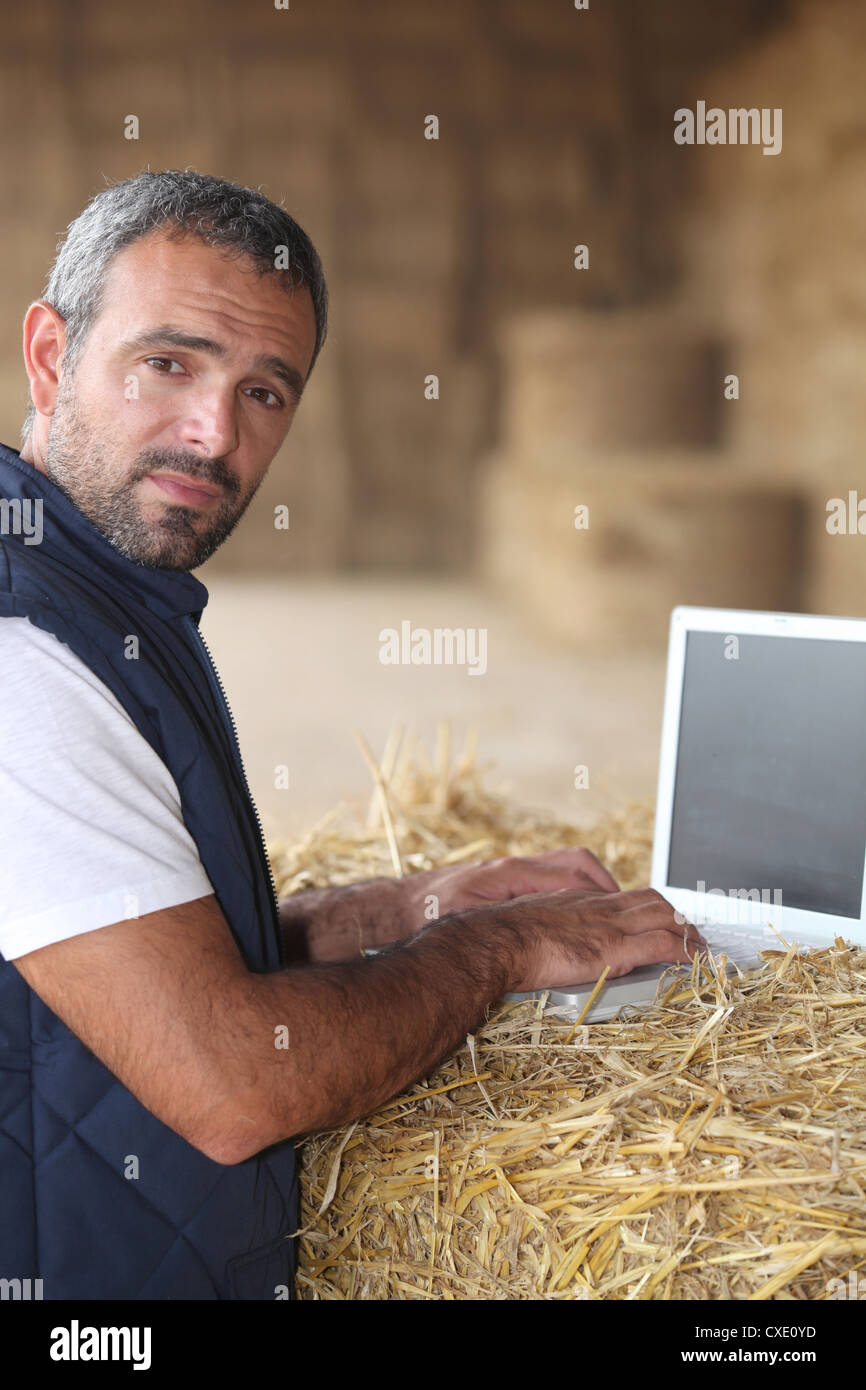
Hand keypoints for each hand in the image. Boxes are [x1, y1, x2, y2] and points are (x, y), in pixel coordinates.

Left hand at [398, 848, 619, 932]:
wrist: (399, 907)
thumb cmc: (431, 912)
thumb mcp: (471, 918)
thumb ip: (506, 921)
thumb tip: (542, 928)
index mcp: (512, 873)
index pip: (572, 875)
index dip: (601, 892)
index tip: (620, 910)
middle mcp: (516, 866)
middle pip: (577, 862)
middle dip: (606, 883)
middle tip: (625, 909)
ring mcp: (511, 870)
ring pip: (566, 865)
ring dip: (591, 883)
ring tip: (610, 909)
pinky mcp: (505, 879)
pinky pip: (550, 875)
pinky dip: (572, 888)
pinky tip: (575, 911)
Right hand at [447, 884, 706, 991]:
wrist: (498, 941)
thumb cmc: (506, 939)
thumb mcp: (536, 924)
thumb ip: (556, 929)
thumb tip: (562, 944)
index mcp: (582, 901)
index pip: (628, 896)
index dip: (651, 906)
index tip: (662, 919)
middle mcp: (601, 907)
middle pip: (654, 901)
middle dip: (677, 916)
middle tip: (690, 934)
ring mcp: (610, 925)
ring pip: (666, 917)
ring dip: (688, 933)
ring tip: (699, 949)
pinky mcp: (615, 946)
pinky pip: (664, 943)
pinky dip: (686, 951)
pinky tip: (695, 961)